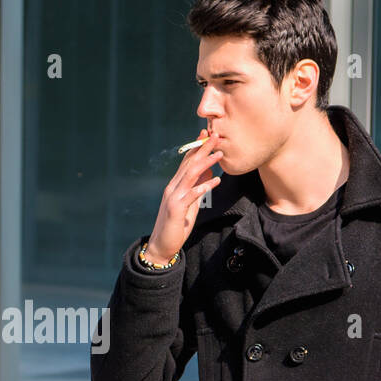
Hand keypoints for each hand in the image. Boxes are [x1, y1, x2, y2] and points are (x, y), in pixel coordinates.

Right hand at [145, 127, 222, 262]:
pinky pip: (192, 195)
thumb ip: (198, 189)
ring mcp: (173, 197)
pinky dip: (204, 186)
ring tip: (219, 154)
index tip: (208, 135)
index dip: (197, 147)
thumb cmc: (176, 226)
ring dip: (205, 163)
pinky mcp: (176, 209)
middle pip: (189, 163)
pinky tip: (216, 181)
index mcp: (175, 185)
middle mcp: (172, 187)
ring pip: (190, 175)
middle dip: (203, 148)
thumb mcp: (191, 204)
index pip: (187, 162)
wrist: (161, 245)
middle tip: (216, 135)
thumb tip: (210, 174)